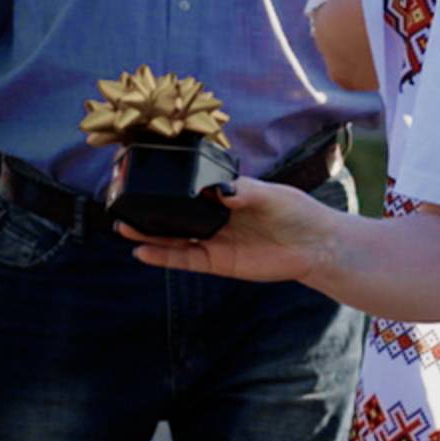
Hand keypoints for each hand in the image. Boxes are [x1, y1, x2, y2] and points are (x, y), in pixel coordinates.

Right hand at [119, 178, 339, 283]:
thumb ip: (242, 192)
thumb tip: (216, 191)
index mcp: (226, 196)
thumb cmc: (297, 212)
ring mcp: (216, 241)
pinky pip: (187, 259)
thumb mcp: (270, 194)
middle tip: (122, 206)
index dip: (169, 187)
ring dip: (150, 234)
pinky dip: (165, 257)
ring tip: (124, 226)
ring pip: (176, 238)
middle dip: (149, 212)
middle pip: (176, 216)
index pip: (191, 190)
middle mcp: (216, 218)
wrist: (317, 245)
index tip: (144, 178)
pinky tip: (143, 252)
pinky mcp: (219, 262)